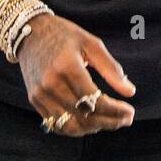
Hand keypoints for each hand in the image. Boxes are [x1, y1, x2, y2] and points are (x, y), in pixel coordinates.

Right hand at [16, 14, 136, 135]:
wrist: (29, 32)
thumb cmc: (64, 35)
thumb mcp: (91, 43)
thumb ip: (111, 68)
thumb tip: (130, 91)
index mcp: (67, 67)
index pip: (95, 100)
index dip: (115, 111)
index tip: (130, 112)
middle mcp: (51, 84)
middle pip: (85, 116)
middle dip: (109, 122)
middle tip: (126, 120)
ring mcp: (40, 94)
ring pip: (71, 126)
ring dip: (94, 128)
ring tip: (110, 122)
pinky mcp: (34, 100)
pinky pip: (56, 124)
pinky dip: (76, 128)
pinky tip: (90, 122)